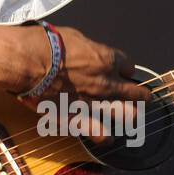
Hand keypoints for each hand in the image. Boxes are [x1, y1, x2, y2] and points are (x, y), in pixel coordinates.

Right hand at [14, 24, 153, 141]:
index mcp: (106, 60)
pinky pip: (99, 133)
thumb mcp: (75, 37)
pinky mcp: (79, 118)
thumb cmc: (48, 46)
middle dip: (142, 96)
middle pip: (137, 93)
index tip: (124, 71)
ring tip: (131, 117)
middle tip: (144, 97)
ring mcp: (95, 103)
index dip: (127, 70)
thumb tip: (90, 51)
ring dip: (131, 116)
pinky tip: (107, 137)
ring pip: (127, 115)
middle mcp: (107, 83)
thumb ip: (88, 49)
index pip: (129, 67)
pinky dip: (105, 137)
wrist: (30, 63)